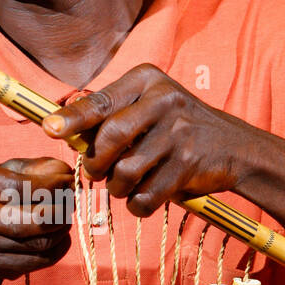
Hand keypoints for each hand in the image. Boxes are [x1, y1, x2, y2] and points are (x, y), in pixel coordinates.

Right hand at [0, 157, 75, 279]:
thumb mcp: (13, 171)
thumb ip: (40, 167)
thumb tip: (66, 173)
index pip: (18, 186)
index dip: (51, 185)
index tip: (69, 182)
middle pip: (32, 218)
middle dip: (61, 210)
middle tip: (71, 203)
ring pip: (39, 242)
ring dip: (62, 229)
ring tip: (66, 218)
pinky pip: (40, 260)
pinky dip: (60, 247)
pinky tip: (61, 236)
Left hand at [41, 64, 253, 215]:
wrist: (234, 146)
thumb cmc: (176, 127)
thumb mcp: (148, 105)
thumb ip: (111, 114)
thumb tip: (60, 129)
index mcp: (147, 80)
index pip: (101, 100)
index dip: (73, 118)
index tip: (49, 130)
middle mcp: (164, 100)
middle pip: (111, 137)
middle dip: (96, 163)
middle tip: (96, 173)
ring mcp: (179, 132)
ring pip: (126, 171)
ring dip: (117, 187)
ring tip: (122, 185)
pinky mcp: (189, 164)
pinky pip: (147, 195)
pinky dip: (138, 204)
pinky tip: (143, 198)